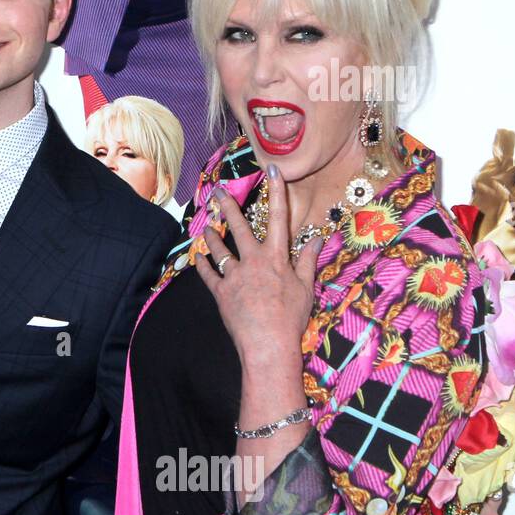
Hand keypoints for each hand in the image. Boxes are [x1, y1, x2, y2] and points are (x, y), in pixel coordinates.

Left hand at [195, 166, 322, 368]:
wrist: (268, 344)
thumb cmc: (291, 318)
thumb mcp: (305, 288)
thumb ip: (308, 261)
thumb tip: (317, 238)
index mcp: (276, 258)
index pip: (279, 217)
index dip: (276, 191)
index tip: (271, 170)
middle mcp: (253, 261)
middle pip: (240, 227)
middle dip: (228, 207)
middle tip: (217, 192)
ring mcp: (234, 276)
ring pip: (219, 249)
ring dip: (211, 236)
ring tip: (205, 226)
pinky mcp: (220, 292)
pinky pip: (208, 275)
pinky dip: (202, 265)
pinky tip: (197, 258)